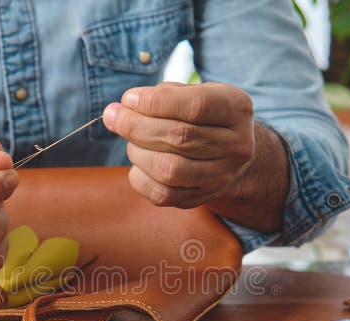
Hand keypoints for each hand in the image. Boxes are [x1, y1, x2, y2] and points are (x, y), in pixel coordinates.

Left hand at [102, 82, 255, 208]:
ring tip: (130, 141)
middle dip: (136, 126)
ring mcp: (220, 177)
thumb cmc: (202, 117)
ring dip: (138, 152)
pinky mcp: (199, 199)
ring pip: (169, 169)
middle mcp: (236, 145)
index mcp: (236, 109)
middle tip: (113, 116)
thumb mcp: (195, 93)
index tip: (127, 99)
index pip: (195, 106)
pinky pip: (161, 194)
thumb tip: (126, 106)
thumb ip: (164, 95)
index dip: (155, 103)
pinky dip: (140, 176)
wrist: (227, 156)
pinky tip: (138, 163)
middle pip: (179, 137)